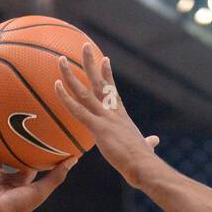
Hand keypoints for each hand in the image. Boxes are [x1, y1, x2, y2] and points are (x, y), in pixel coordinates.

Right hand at [0, 116, 74, 211]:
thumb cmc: (16, 208)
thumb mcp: (40, 191)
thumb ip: (56, 176)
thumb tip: (74, 158)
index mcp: (15, 181)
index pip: (23, 160)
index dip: (28, 146)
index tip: (34, 129)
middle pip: (1, 150)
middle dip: (3, 135)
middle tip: (8, 115)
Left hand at [56, 45, 159, 188]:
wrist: (143, 165)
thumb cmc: (144, 160)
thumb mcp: (145, 146)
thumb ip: (148, 142)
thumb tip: (154, 141)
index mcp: (122, 116)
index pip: (112, 91)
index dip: (107, 75)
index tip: (103, 60)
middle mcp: (112, 112)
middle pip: (98, 83)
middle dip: (90, 63)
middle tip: (84, 46)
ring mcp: (105, 118)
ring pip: (84, 92)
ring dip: (71, 75)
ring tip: (61, 59)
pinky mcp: (98, 128)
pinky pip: (78, 111)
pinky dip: (66, 98)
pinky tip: (57, 85)